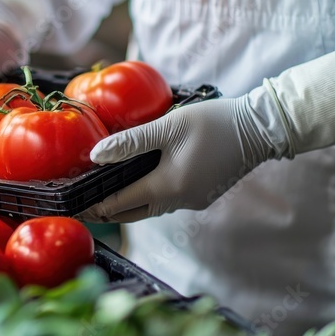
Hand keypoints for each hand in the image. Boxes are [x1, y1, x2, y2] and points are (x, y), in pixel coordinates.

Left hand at [77, 88, 289, 222]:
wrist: (262, 129)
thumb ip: (131, 142)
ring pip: (149, 208)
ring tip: (102, 192)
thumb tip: (95, 156)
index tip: (72, 205)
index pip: (118, 203)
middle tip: (81, 203)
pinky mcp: (202, 195)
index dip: (93, 204)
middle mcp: (179, 201)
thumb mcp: (169, 126)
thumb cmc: (215, 123)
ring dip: (126, 202)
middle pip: (131, 212)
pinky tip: (137, 181)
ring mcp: (192, 201)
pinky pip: (166, 200)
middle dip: (106, 209)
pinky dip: (147, 195)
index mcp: (168, 187)